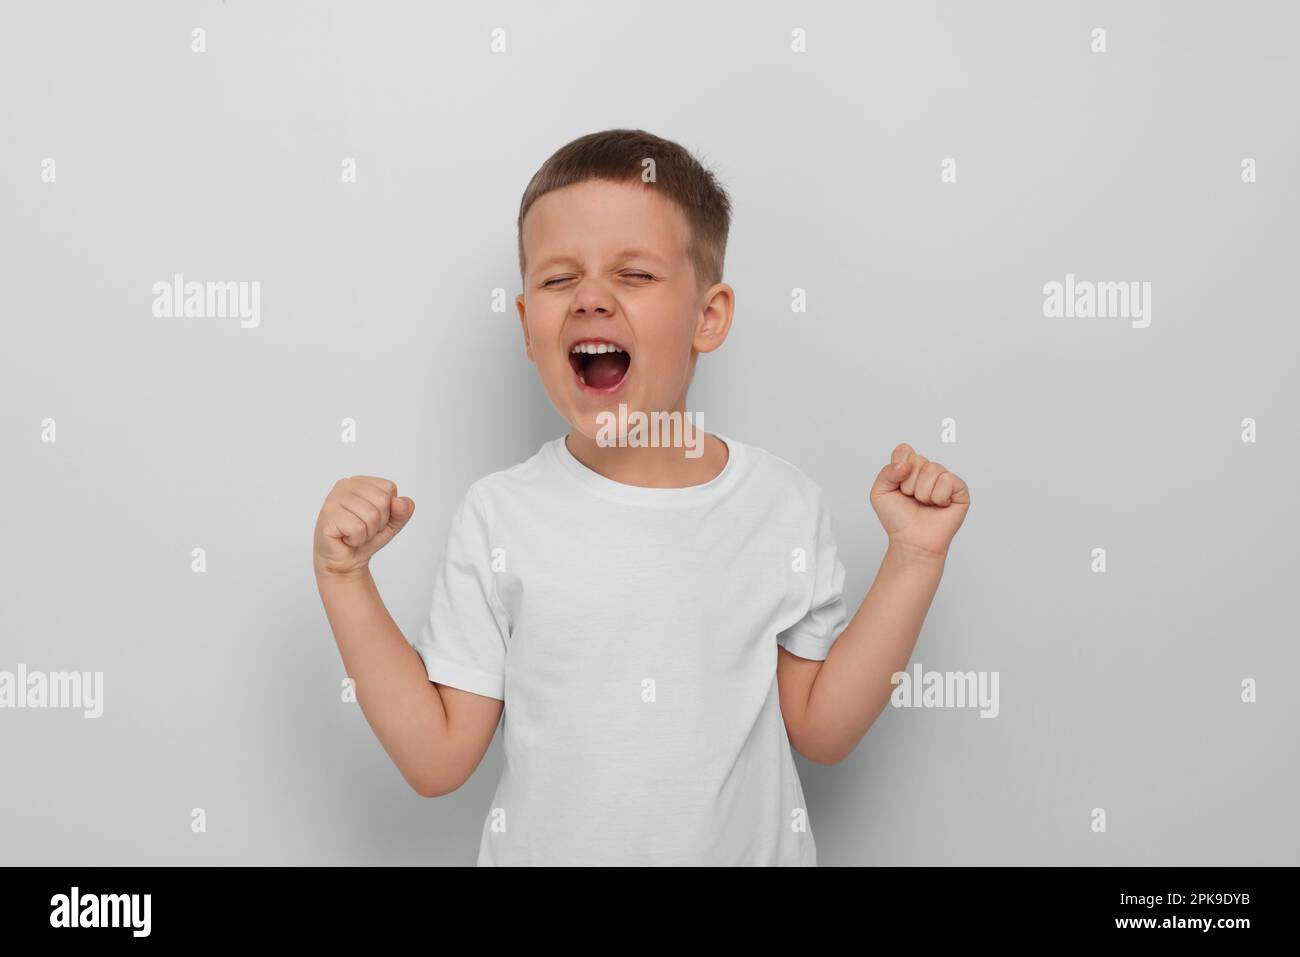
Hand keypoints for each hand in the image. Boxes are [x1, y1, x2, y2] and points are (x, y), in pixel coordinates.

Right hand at [313, 476, 414, 578]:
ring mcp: (333, 499)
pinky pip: (358, 528)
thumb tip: (400, 502)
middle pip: (382, 501)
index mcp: (360, 482)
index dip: (388, 510)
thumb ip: (402, 511)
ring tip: (355, 534)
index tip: (373, 519)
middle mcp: (345, 485)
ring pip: (371, 515)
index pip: (389, 488)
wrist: (347, 561)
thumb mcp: (392, 523)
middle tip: (363, 529)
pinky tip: (346, 539)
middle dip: (379, 522)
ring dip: (368, 532)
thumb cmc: (366, 538)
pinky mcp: (328, 517)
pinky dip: (357, 539)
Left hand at [869, 444, 969, 559]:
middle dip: (909, 484)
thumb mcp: (880, 493)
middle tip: (912, 499)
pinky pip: (947, 480)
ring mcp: (944, 479)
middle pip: (918, 460)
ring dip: (923, 493)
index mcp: (910, 468)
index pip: (904, 450)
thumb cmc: (898, 519)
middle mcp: (928, 471)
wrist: (912, 541)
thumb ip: (886, 472)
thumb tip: (907, 463)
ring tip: (924, 504)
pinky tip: (939, 505)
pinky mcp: (959, 489)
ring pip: (932, 469)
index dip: (899, 467)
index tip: (898, 486)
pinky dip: (938, 496)